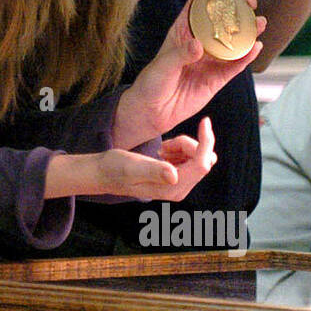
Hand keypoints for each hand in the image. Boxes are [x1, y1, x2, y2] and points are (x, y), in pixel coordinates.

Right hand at [62, 118, 217, 203]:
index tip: (204, 120)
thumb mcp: (131, 167)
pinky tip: (162, 151)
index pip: (201, 165)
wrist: (104, 173)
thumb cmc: (114, 169)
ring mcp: (178, 185)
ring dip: (183, 147)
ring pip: (198, 159)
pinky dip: (180, 150)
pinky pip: (190, 160)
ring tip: (161, 148)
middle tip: (166, 142)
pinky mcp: (175, 179)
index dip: (206, 142)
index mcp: (171, 188)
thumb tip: (173, 175)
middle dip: (189, 145)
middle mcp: (178, 189)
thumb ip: (153, 171)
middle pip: (203, 161)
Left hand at [114, 0, 264, 145]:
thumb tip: (198, 45)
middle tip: (250, 3)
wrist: (153, 111)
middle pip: (222, 20)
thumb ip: (180, 55)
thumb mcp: (162, 66)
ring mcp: (210, 60)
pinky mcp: (218, 78)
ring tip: (260, 23)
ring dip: (248, 31)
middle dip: (238, 8)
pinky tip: (256, 47)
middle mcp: (199, 42)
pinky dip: (247, 56)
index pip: (198, 4)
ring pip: (234, 41)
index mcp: (183, 31)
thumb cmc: (152, 83)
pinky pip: (236, 65)